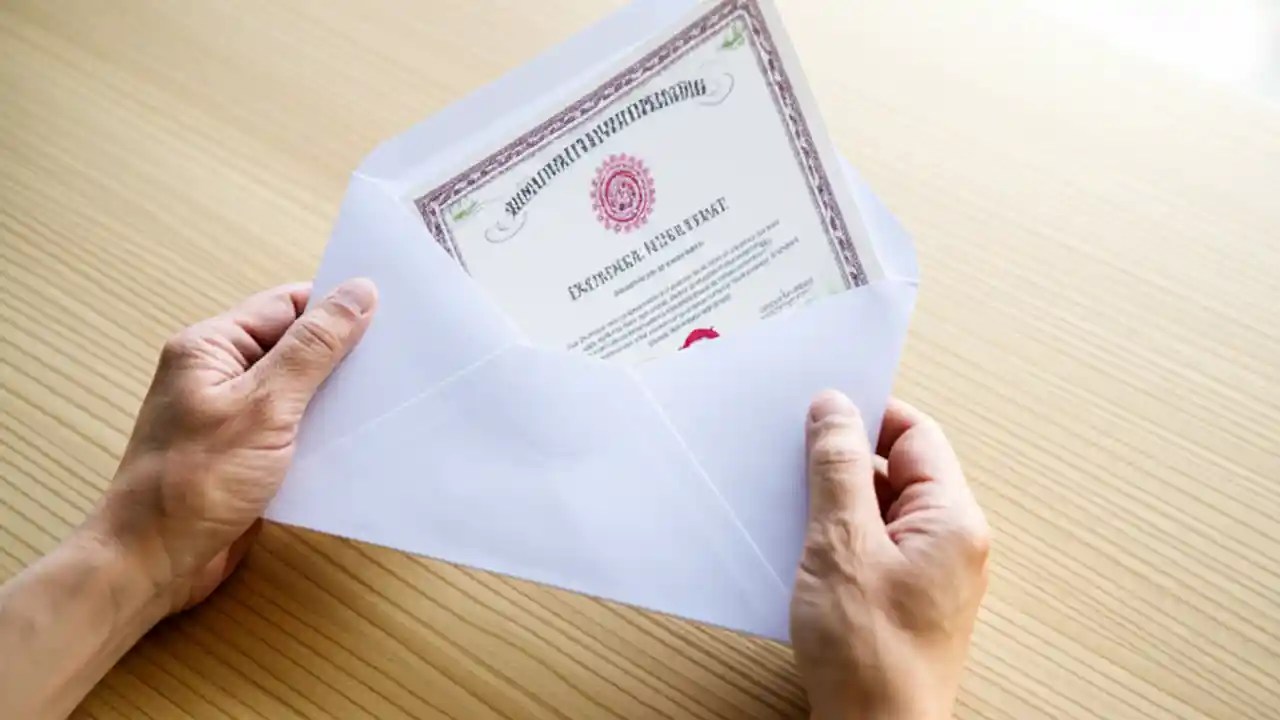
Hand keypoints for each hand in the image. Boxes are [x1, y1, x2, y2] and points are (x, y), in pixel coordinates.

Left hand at [86, 279, 376, 611]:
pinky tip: (360, 440)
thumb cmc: (196, 483)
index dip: (339, 308)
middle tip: (401, 359)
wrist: (153, 566)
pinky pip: (296, 429)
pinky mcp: (247, 454)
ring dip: (339, 398)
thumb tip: (359, 293)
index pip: (288, 306)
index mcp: (212, 348)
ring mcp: (232, 416)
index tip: (394, 316)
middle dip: (345, 355)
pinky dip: (326, 432)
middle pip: (297, 346)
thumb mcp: (265, 406)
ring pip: (301, 391)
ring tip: (391, 398)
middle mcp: (220, 375)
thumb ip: (313, 348)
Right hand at [790, 391, 989, 719]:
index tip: (818, 410)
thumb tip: (834, 408)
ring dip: (836, 502)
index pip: (916, 435)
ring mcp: (930, 573)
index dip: (866, 416)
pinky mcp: (906, 598)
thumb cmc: (869, 655)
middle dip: (843, 461)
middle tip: (792, 458)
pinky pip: (872, 545)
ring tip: (792, 508)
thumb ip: (838, 468)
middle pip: (899, 470)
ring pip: (880, 509)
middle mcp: (952, 541)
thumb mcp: (840, 543)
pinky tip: (802, 548)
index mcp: (953, 519)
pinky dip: (838, 538)